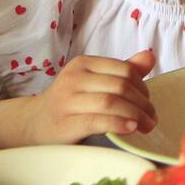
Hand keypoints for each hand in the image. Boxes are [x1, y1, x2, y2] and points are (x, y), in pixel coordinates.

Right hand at [16, 49, 158, 144]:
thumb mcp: (95, 82)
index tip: (149, 101)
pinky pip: (97, 121)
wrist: (33, 125)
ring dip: (135, 115)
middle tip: (151, 118)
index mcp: (83, 64)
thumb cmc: (70, 103)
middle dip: (142, 103)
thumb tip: (150, 56)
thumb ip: (122, 71)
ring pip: (111, 102)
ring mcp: (66, 101)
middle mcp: (73, 78)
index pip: (124, 70)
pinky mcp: (64, 124)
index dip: (143, 86)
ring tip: (145, 126)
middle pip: (120, 86)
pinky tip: (130, 128)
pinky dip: (118, 123)